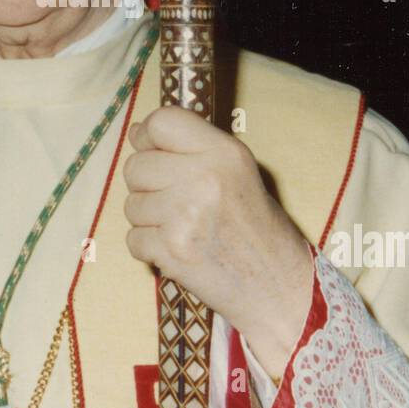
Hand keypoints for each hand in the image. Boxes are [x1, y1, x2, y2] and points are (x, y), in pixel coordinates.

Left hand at [122, 106, 313, 379]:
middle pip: (136, 166)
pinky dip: (149, 248)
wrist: (277, 286)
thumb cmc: (256, 227)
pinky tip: (178, 250)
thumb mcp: (239, 172)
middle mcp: (203, 177)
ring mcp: (184, 215)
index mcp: (224, 152)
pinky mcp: (171, 250)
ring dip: (148, 219)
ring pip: (131, 204)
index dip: (147, 135)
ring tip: (182, 228)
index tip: (151, 149)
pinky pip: (133, 239)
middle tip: (174, 201)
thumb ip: (194, 148)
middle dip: (146, 185)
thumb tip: (138, 131)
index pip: (162, 122)